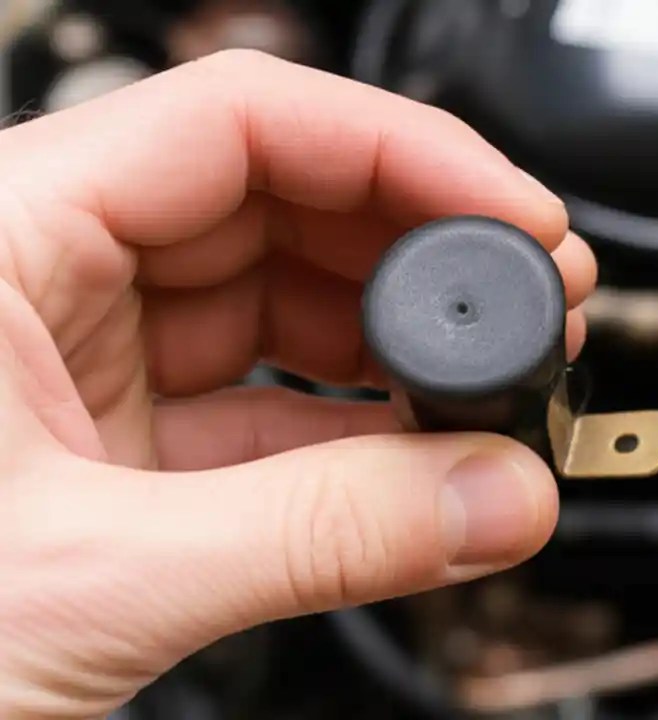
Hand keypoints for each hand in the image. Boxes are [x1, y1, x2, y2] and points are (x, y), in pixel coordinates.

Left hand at [0, 50, 594, 718]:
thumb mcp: (93, 583)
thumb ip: (325, 538)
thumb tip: (497, 499)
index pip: (242, 123)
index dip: (403, 153)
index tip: (513, 218)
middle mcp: (41, 277)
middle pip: (277, 205)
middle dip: (417, 257)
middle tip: (529, 306)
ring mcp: (78, 363)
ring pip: (279, 309)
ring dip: (396, 355)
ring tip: (488, 399)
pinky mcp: (110, 447)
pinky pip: (262, 409)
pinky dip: (351, 438)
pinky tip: (419, 466)